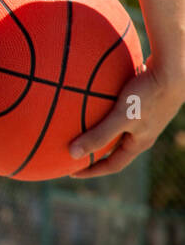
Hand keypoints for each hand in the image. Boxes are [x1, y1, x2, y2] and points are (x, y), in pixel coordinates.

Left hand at [68, 66, 184, 177]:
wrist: (172, 72)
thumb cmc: (148, 95)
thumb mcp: (121, 117)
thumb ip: (98, 135)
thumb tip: (71, 154)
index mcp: (139, 143)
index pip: (112, 165)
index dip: (92, 171)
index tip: (71, 172)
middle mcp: (142, 133)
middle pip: (114, 148)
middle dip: (94, 152)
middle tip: (72, 151)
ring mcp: (143, 118)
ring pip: (116, 128)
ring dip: (98, 129)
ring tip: (76, 125)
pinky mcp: (142, 101)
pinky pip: (118, 111)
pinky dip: (103, 111)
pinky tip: (88, 100)